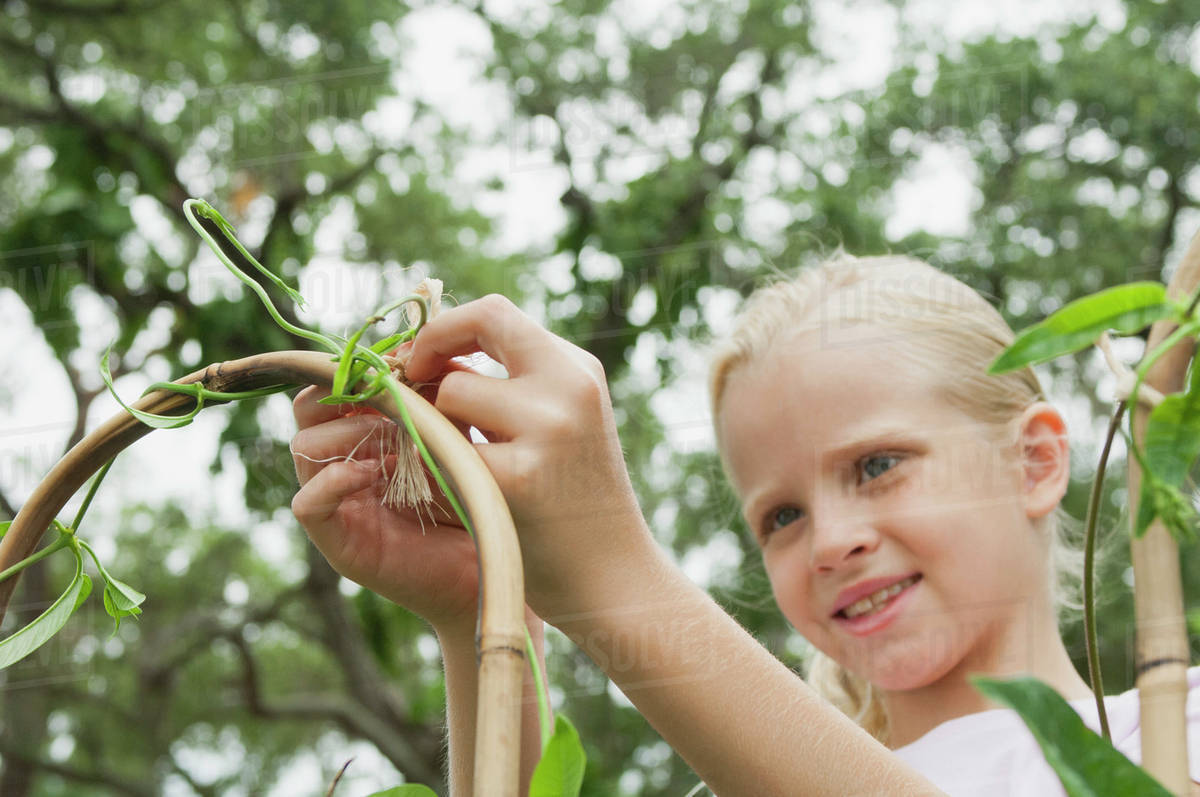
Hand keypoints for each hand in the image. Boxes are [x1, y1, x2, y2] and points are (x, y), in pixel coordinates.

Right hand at [290, 383, 480, 630]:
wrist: (492, 570)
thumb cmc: (478, 501)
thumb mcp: (459, 437)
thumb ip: (441, 397)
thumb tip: (427, 347)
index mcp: (366, 433)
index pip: (335, 384)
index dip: (359, 369)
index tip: (399, 366)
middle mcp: (344, 462)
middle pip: (308, 409)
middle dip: (344, 394)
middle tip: (389, 398)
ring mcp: (337, 502)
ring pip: (304, 448)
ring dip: (346, 434)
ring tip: (391, 441)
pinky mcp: (339, 541)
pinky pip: (306, 503)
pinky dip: (334, 481)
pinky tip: (375, 473)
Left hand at [404, 294, 650, 615]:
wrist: (616, 579)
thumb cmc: (575, 504)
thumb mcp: (561, 425)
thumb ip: (513, 384)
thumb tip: (435, 353)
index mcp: (578, 370)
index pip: (496, 311)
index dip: (447, 327)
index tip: (424, 360)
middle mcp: (569, 386)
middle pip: (477, 326)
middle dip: (429, 351)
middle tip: (410, 385)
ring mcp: (548, 427)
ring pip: (452, 394)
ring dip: (440, 428)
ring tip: (466, 466)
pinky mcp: (518, 476)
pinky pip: (444, 452)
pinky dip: (440, 472)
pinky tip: (470, 500)